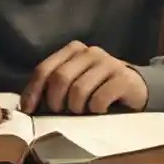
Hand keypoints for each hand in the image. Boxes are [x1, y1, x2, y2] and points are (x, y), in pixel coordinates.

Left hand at [20, 41, 148, 114]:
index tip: (28, 110)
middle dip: (55, 101)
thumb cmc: (98, 87)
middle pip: (60, 78)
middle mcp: (90, 52)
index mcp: (73, 50)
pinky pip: (99, 99)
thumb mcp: (74, 82)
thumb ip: (53, 86)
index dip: (33, 90)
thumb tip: (28, 104)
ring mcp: (108, 63)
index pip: (45, 69)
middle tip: (61, 113)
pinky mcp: (123, 78)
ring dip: (77, 108)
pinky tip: (100, 110)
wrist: (135, 88)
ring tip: (83, 111)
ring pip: (79, 90)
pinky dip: (95, 110)